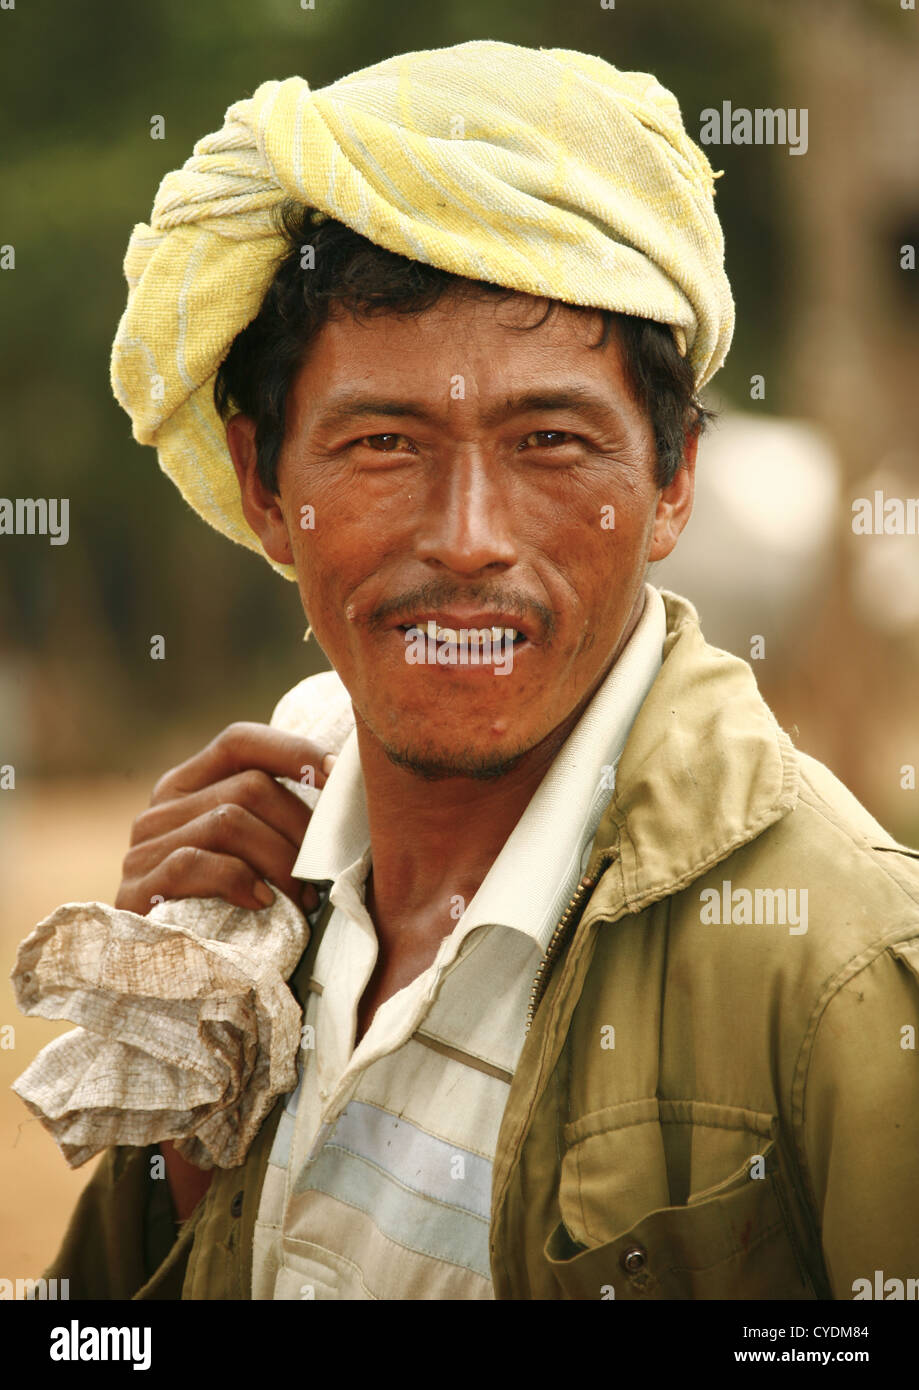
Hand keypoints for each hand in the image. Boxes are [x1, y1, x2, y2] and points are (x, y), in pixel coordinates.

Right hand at [114, 722, 336, 916]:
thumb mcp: (252, 856)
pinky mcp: (136, 891)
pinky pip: (194, 862)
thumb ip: (274, 820)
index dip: (293, 752)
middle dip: (301, 830)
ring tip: (304, 900)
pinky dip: (239, 880)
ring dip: (281, 861)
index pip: (240, 742)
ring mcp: (144, 849)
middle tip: (325, 874)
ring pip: (230, 821)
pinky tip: (263, 905)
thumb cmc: (230, 917)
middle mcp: (161, 809)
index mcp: (189, 787)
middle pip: (250, 787)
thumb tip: (344, 787)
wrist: (170, 989)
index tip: (339, 775)